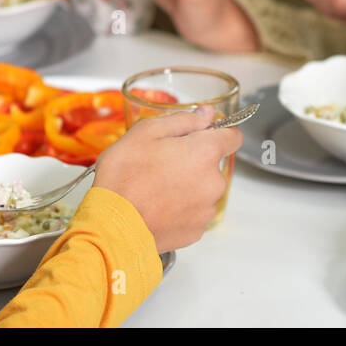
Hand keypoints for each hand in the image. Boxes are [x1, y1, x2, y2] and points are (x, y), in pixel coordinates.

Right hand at [92, 105, 242, 252]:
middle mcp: (213, 182)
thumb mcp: (145, 133)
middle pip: (213, 164)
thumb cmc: (124, 178)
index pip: (233, 137)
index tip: (202, 135)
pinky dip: (182, 208)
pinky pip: (194, 211)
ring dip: (188, 185)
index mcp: (205, 152)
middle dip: (194, 160)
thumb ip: (182, 120)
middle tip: (162, 163)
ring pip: (204, 189)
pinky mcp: (196, 230)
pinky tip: (158, 206)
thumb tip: (206, 114)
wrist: (112, 227)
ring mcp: (206, 209)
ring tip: (156, 188)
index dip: (218, 132)